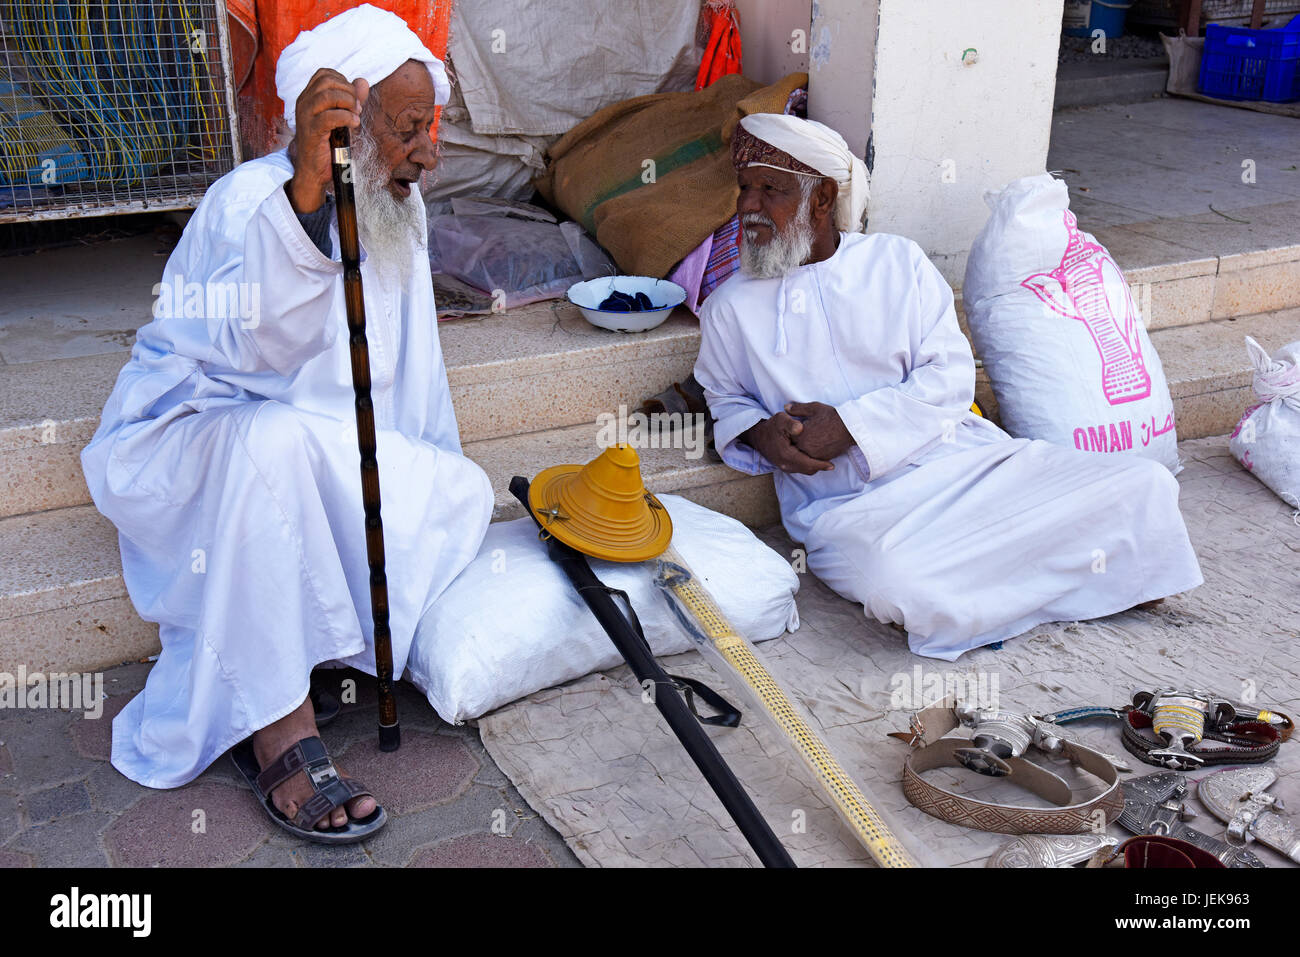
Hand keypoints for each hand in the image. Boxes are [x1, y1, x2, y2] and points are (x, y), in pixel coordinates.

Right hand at [287, 69, 369, 212]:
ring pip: (327, 95)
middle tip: (357, 108)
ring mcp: (305, 115)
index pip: (324, 73)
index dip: (343, 80)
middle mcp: (304, 102)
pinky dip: (346, 117)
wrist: (314, 170)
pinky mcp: (311, 130)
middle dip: (348, 91)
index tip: (353, 98)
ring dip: (348, 103)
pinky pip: (330, 116)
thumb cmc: (329, 144)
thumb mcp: (343, 117)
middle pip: (327, 80)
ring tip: (355, 116)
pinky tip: (354, 124)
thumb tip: (363, 81)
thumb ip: (352, 99)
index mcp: (309, 96)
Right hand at [742, 412, 834, 474]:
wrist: (758, 435)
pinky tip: (814, 460)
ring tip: (825, 462)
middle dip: (820, 467)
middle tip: (831, 464)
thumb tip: (800, 428)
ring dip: (814, 467)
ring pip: (804, 471)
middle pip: (807, 470)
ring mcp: (783, 466)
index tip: (832, 465)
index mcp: (786, 454)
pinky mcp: (784, 466)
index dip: (820, 465)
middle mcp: (785, 464)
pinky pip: (799, 469)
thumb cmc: (772, 426)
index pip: (807, 464)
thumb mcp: (780, 419)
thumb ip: (791, 423)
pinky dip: (808, 466)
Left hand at [785, 401, 854, 461]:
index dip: (788, 433)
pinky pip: (812, 459)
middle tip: (797, 437)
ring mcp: (814, 455)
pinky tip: (814, 446)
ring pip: (802, 455)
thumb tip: (785, 408)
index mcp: (801, 435)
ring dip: (802, 449)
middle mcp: (805, 448)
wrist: (850, 428)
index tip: (790, 430)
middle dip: (794, 442)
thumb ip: (798, 409)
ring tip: (808, 441)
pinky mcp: (823, 459)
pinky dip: (811, 454)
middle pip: (793, 447)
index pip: (788, 437)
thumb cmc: (832, 416)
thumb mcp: (814, 408)